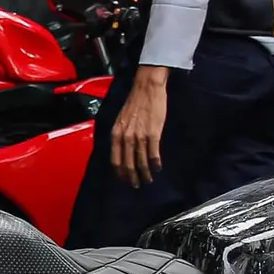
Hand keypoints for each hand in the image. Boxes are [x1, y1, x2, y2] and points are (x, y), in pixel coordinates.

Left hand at [109, 69, 168, 188]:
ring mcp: (139, 136)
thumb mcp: (121, 120)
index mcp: (116, 134)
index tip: (124, 180)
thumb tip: (123, 149)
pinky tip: (157, 168)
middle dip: (132, 178)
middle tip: (137, 185)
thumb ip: (121, 135)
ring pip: (141, 162)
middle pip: (127, 164)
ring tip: (149, 180)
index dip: (120, 173)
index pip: (115, 160)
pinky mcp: (153, 133)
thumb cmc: (135, 103)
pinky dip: (155, 164)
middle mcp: (125, 137)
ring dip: (145, 174)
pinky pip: (153, 154)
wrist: (146, 88)